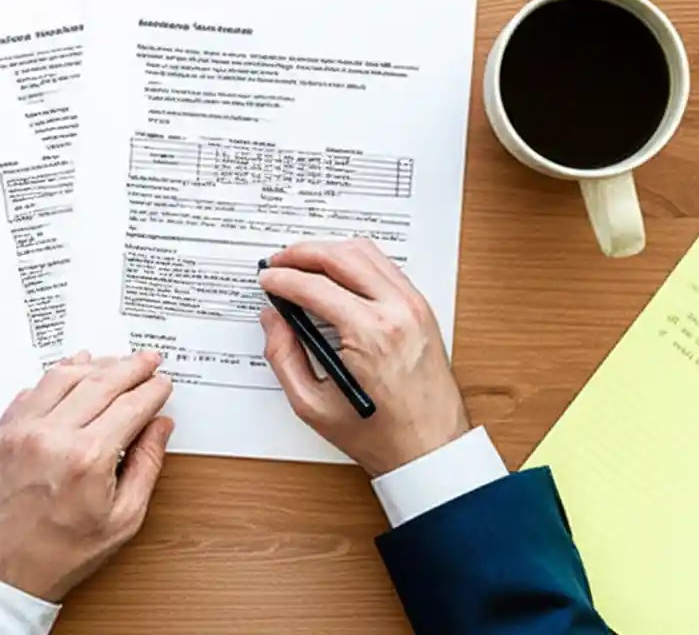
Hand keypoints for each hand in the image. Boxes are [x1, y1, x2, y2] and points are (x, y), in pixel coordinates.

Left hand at [0, 350, 174, 601]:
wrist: (3, 570)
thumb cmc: (62, 553)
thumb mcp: (123, 519)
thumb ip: (147, 465)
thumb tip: (160, 426)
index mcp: (87, 459)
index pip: (131, 406)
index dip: (152, 390)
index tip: (162, 383)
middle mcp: (52, 437)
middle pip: (101, 382)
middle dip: (130, 367)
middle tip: (147, 361)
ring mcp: (22, 431)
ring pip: (64, 376)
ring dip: (95, 364)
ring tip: (114, 361)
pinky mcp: (1, 432)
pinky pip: (32, 389)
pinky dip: (57, 374)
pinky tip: (74, 370)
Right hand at [258, 239, 468, 475]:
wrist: (430, 447)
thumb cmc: (382, 434)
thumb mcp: (314, 405)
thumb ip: (284, 357)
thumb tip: (273, 321)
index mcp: (371, 335)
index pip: (315, 286)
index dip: (282, 278)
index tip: (267, 280)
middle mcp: (397, 312)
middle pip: (341, 256)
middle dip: (302, 253)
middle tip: (279, 263)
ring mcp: (414, 306)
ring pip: (366, 252)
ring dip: (329, 251)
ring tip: (304, 263)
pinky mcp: (421, 309)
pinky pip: (385, 266)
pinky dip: (355, 261)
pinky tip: (337, 272)